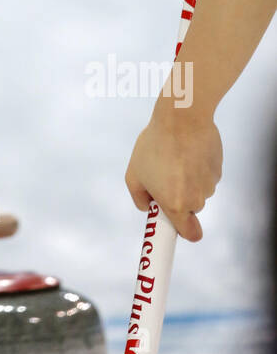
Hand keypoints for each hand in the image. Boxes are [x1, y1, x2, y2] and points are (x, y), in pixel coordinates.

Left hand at [126, 106, 222, 241]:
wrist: (182, 118)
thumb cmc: (155, 145)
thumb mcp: (134, 173)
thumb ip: (139, 197)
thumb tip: (147, 207)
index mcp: (176, 205)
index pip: (190, 234)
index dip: (183, 233)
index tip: (175, 229)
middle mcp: (197, 198)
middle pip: (191, 208)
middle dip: (179, 197)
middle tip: (164, 177)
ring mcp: (210, 184)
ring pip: (199, 189)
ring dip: (188, 179)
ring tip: (174, 157)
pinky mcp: (218, 168)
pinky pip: (207, 174)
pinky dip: (198, 166)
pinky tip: (188, 149)